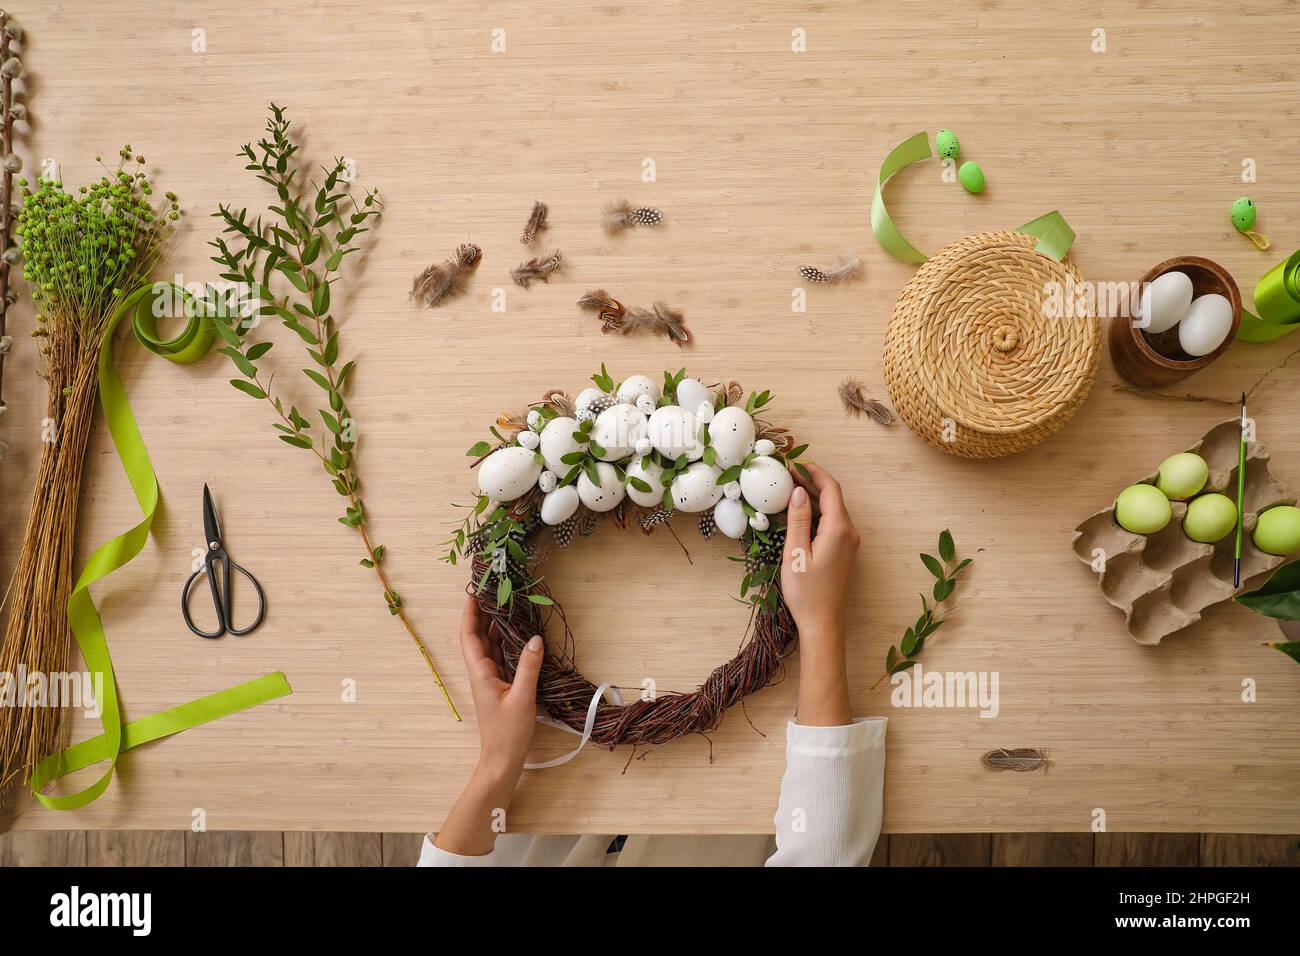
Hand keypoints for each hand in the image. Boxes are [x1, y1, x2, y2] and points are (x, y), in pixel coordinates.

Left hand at [459, 595, 543, 781]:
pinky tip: (516, 633)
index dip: (469, 613)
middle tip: (491, 591)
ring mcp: (490, 679)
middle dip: (481, 613)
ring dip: (494, 626)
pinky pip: (500, 657)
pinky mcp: (501, 686)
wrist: (502, 760)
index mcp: (480, 673)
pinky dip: (505, 642)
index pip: (470, 636)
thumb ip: (529, 667)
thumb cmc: (508, 732)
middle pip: (478, 637)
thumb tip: (535, 637)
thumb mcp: (523, 698)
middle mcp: (482, 672)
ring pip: (489, 646)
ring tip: (504, 604)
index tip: (473, 592)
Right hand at [781, 463, 860, 637]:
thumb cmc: (806, 592)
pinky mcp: (844, 551)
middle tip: (787, 474)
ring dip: (812, 499)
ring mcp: (849, 543)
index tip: (796, 463)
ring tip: (789, 490)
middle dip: (811, 483)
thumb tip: (797, 491)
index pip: (830, 489)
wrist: (823, 623)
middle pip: (832, 498)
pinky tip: (798, 514)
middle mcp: (849, 533)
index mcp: (839, 529)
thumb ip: (797, 520)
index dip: (814, 472)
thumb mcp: (795, 553)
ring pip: (832, 511)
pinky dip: (816, 514)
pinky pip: (832, 524)